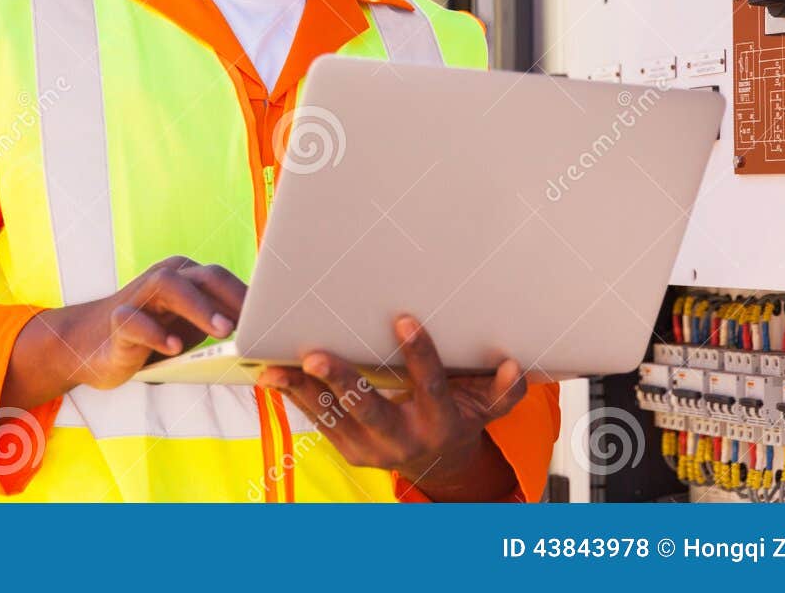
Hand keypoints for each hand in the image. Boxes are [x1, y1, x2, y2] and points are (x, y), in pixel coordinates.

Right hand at [2, 257, 246, 408]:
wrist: (88, 346)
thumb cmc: (151, 337)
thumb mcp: (188, 330)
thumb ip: (218, 327)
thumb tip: (265, 341)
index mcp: (186, 277)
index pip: (223, 278)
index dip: (250, 294)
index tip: (276, 315)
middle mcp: (165, 279)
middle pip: (204, 276)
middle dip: (231, 296)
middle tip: (254, 320)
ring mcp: (139, 297)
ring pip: (171, 288)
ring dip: (200, 308)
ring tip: (224, 331)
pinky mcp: (117, 320)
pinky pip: (135, 321)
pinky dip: (157, 333)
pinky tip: (174, 347)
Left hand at [259, 315, 527, 500]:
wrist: (438, 464)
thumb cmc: (460, 418)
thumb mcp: (489, 409)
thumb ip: (505, 390)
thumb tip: (514, 364)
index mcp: (439, 422)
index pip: (430, 386)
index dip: (419, 354)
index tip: (404, 319)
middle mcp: (403, 438)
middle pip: (369, 408)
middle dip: (341, 382)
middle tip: (316, 357)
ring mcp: (370, 446)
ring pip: (332, 417)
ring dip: (303, 391)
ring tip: (274, 367)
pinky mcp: (346, 449)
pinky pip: (317, 420)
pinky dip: (294, 397)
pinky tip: (271, 375)